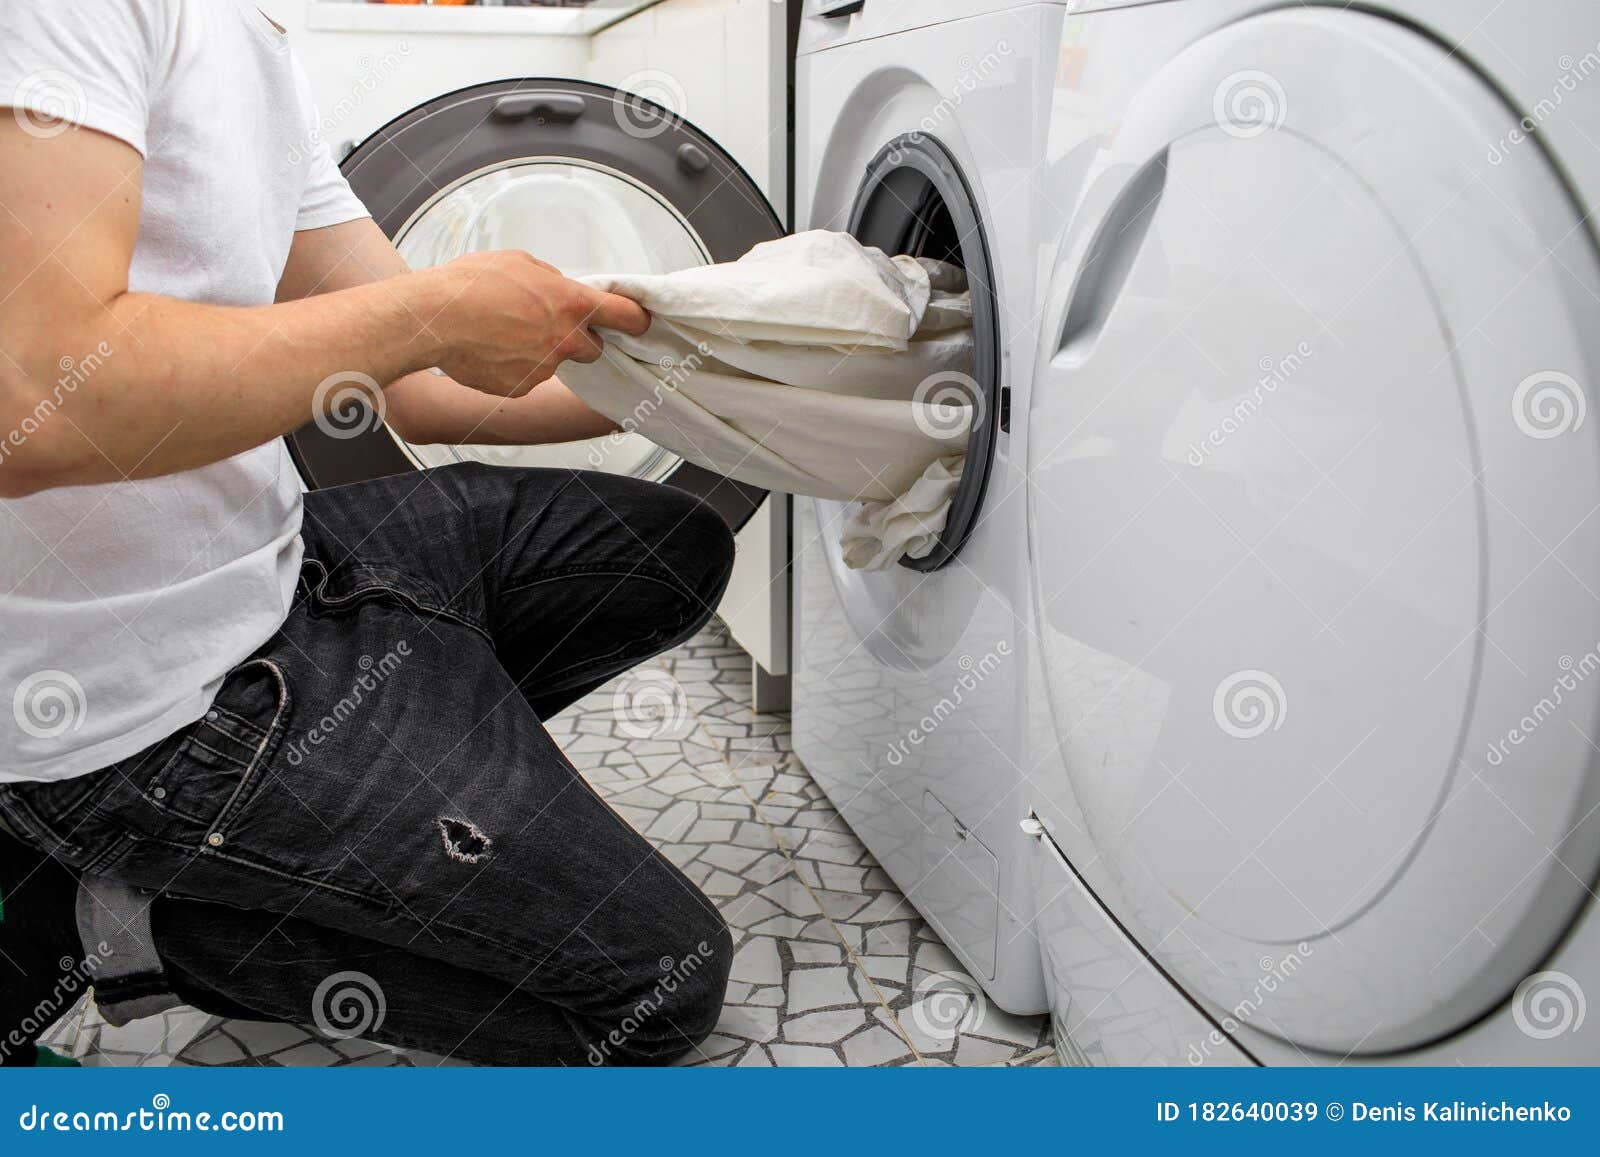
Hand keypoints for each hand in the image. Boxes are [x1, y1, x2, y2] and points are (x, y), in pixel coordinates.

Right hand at [418, 250, 648, 397]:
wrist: (433, 319)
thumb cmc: (471, 284)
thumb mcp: (519, 262)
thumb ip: (550, 279)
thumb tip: (557, 286)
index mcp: (571, 304)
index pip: (625, 315)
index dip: (636, 319)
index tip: (641, 323)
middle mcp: (565, 340)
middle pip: (592, 348)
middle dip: (576, 339)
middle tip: (546, 326)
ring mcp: (545, 369)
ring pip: (553, 363)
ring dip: (537, 352)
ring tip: (501, 334)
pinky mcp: (522, 388)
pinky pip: (526, 379)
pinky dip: (512, 369)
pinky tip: (489, 352)